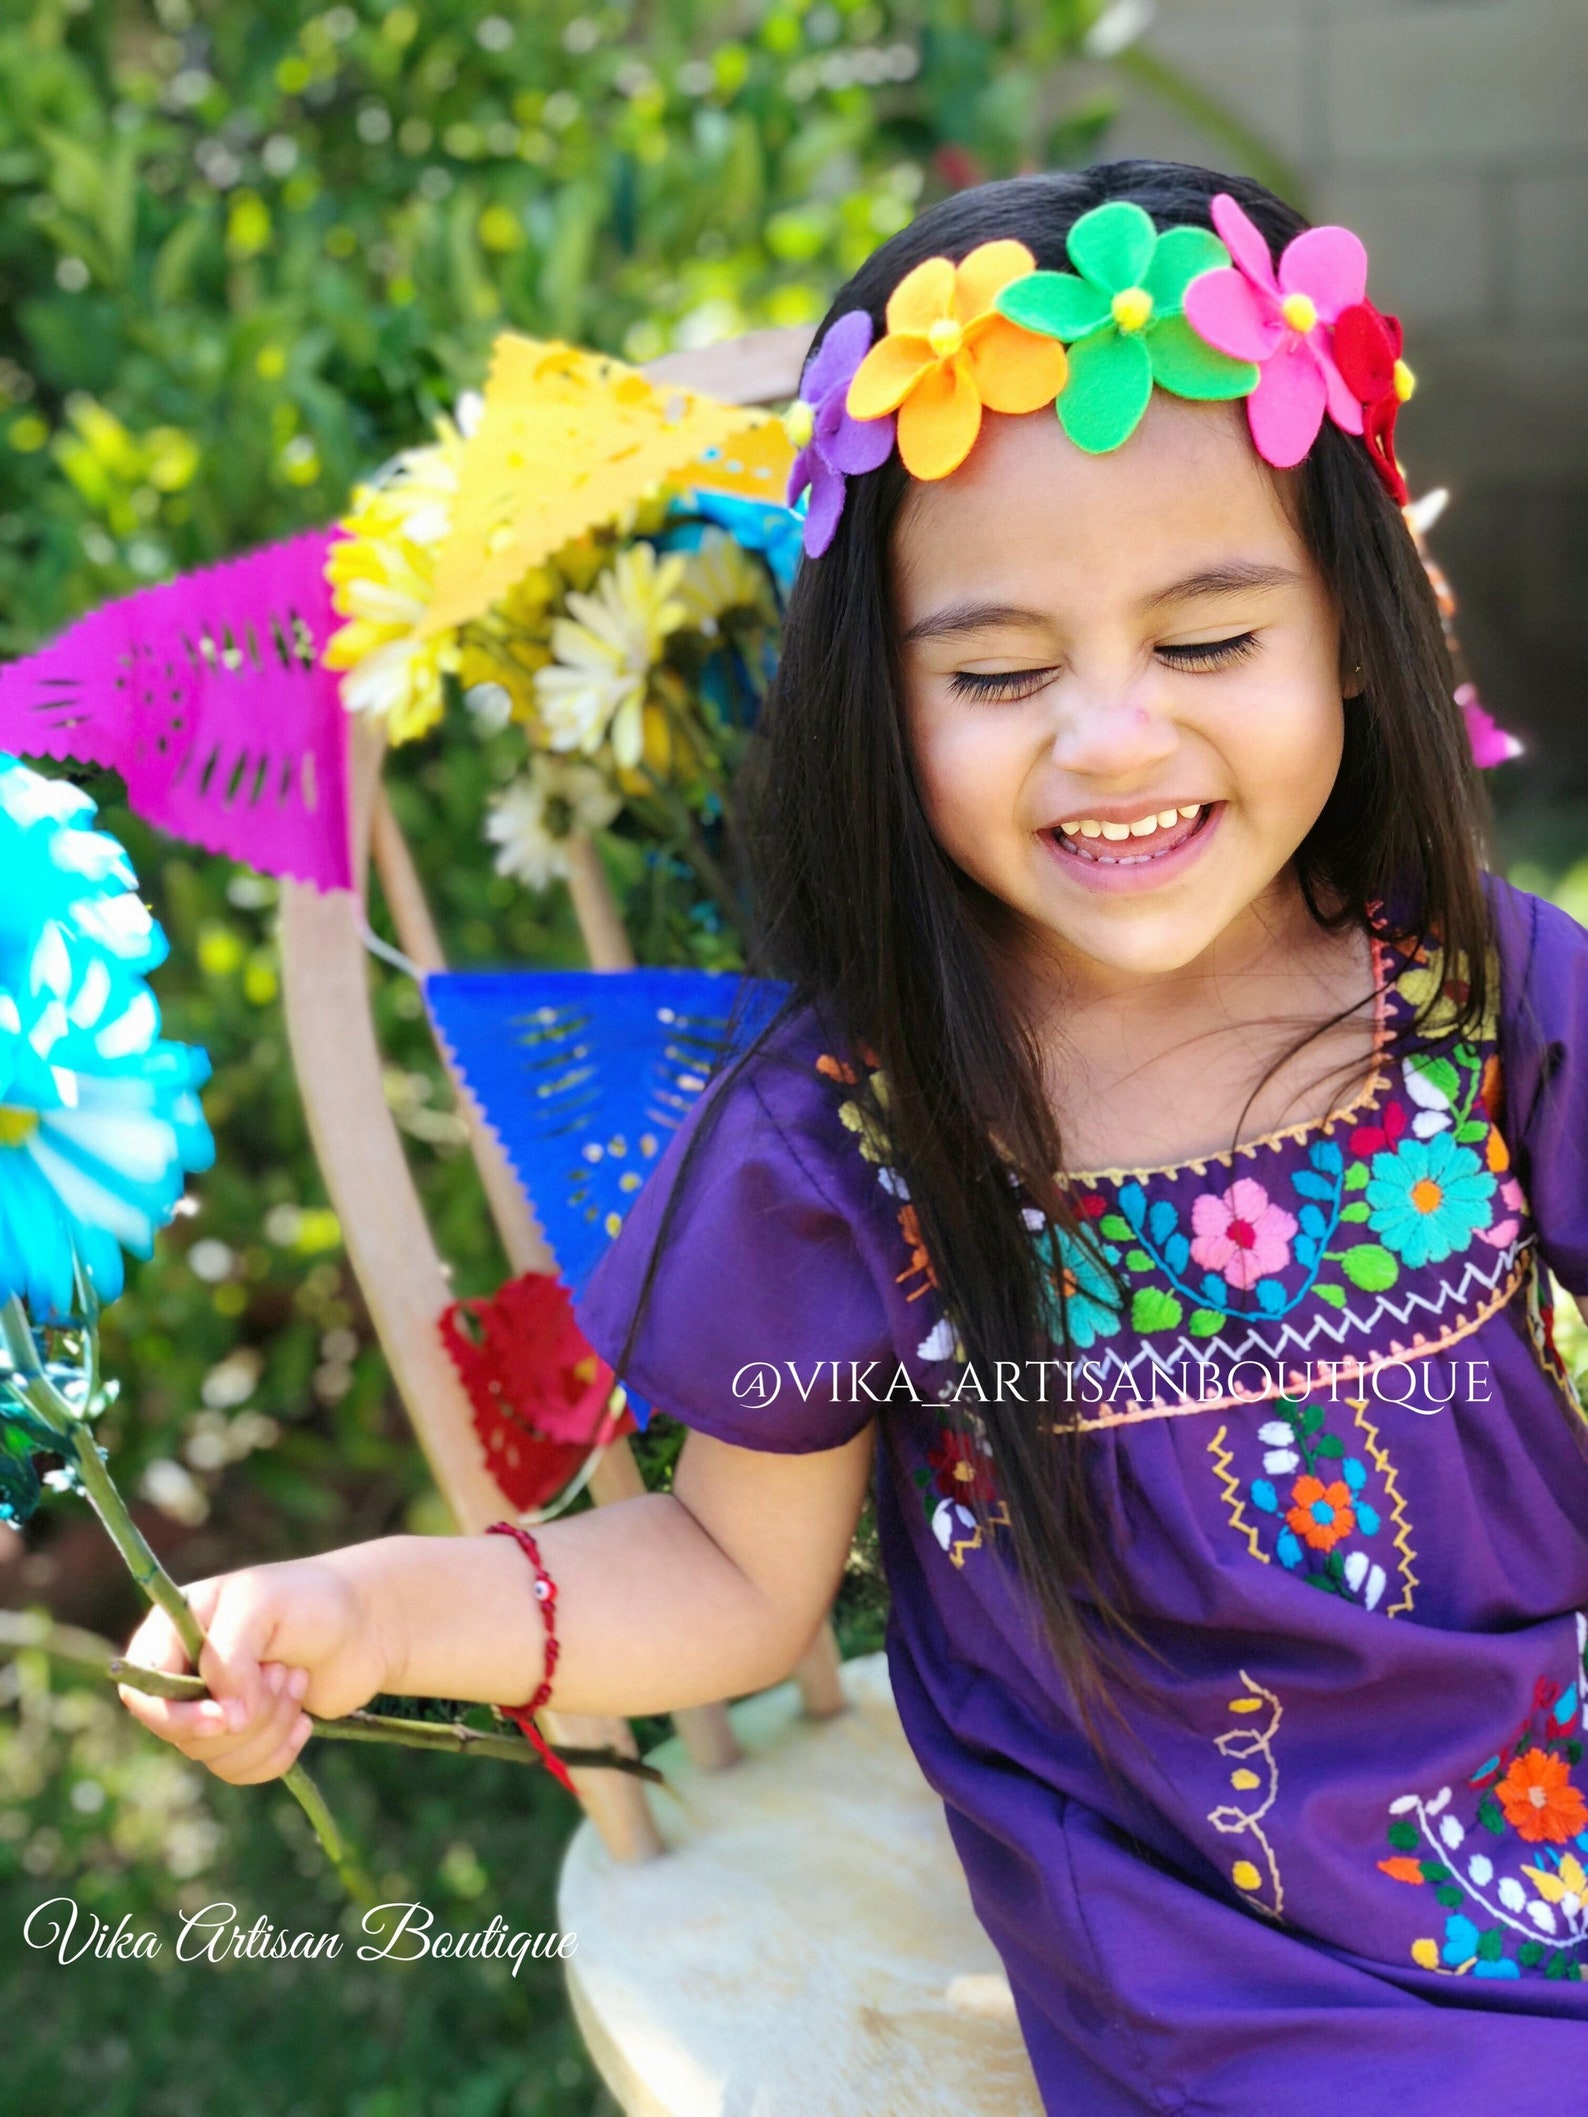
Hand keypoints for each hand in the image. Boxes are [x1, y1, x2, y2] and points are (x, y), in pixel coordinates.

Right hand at [115, 1553, 390, 1785]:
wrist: (366, 1624)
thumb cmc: (311, 1600)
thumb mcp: (263, 1604)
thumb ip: (229, 1656)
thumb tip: (226, 1720)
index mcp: (173, 1630)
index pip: (142, 1690)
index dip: (175, 1715)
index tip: (225, 1717)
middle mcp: (185, 1673)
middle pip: (183, 1733)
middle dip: (246, 1715)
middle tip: (284, 1671)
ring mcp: (215, 1708)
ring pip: (217, 1756)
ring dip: (269, 1727)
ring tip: (296, 1680)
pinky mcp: (247, 1736)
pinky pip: (245, 1771)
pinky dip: (280, 1751)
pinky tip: (305, 1718)